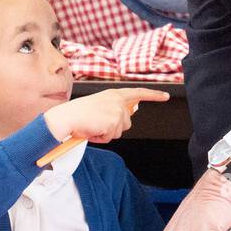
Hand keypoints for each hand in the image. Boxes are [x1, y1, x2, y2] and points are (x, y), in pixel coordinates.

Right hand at [44, 87, 169, 143]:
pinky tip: (91, 130)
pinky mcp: (114, 123)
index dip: (153, 95)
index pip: (138, 93)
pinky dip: (101, 138)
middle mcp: (118, 101)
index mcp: (114, 94)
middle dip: (113, 127)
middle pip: (127, 122)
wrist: (65, 118)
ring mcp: (117, 112)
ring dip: (106, 133)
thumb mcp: (99, 106)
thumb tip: (128, 116)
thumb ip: (114, 109)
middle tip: (96, 123)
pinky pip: (110, 137)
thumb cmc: (77, 113)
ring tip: (92, 126)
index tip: (165, 96)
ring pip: (119, 132)